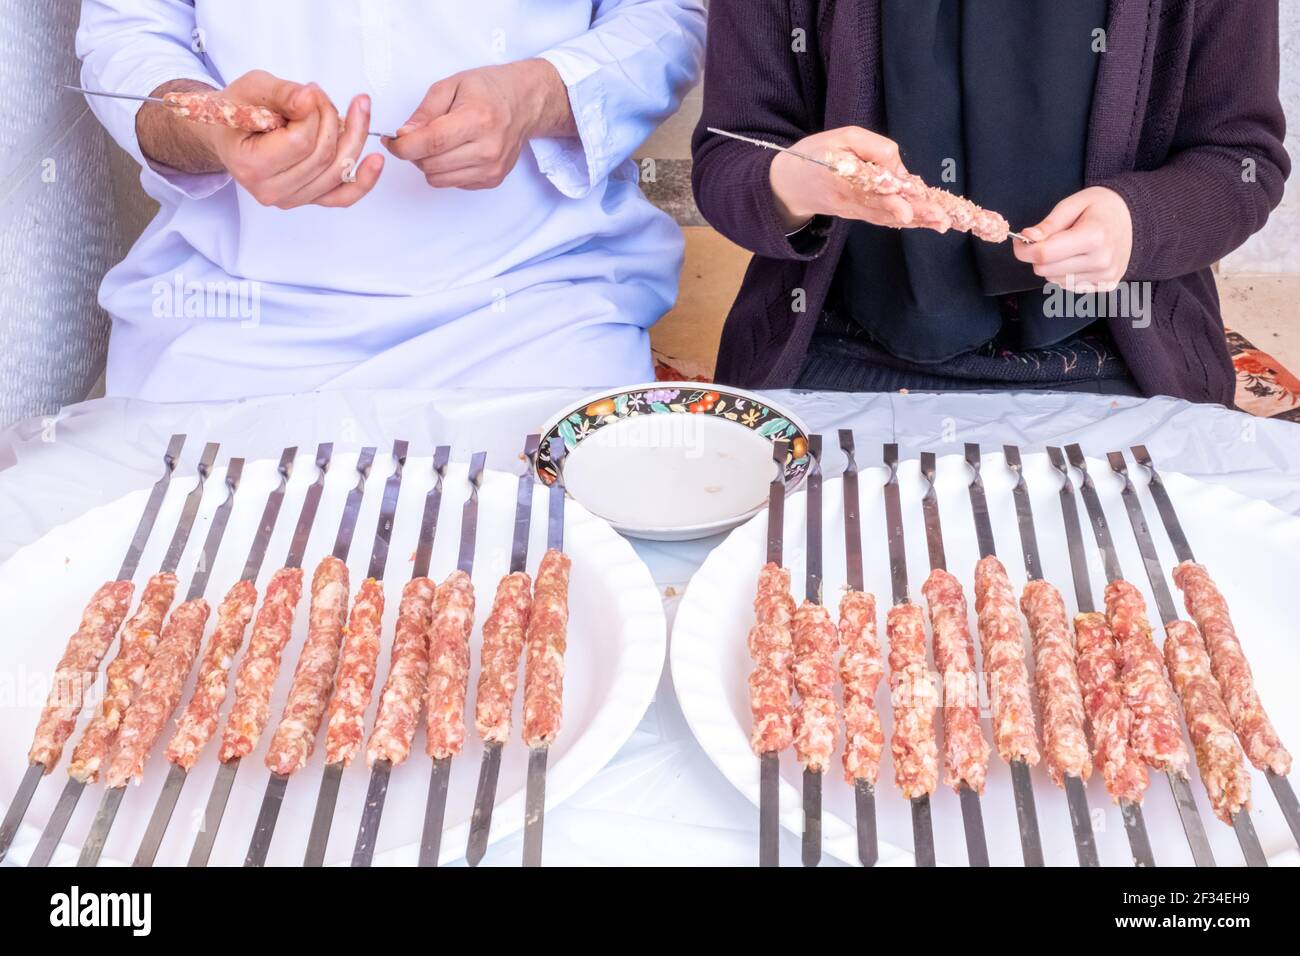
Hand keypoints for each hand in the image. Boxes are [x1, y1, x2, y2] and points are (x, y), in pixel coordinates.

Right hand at [198, 70, 383, 208]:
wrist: (232, 132)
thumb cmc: (239, 111)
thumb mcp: (252, 88)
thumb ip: (281, 92)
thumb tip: (310, 99)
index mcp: (250, 165)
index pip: (300, 141)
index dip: (313, 112)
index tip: (307, 92)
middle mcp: (271, 191)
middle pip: (323, 156)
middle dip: (332, 118)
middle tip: (321, 97)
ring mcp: (293, 199)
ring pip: (339, 171)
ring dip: (353, 136)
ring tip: (353, 109)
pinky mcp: (310, 199)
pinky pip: (344, 196)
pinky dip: (364, 179)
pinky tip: (377, 160)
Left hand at [383, 59, 573, 189]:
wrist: (524, 103)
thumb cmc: (489, 89)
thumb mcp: (451, 85)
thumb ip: (425, 112)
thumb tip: (404, 135)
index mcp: (477, 119)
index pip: (430, 142)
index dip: (403, 145)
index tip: (392, 141)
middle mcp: (488, 148)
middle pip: (430, 164)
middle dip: (414, 152)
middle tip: (416, 136)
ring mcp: (492, 168)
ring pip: (438, 179)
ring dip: (429, 163)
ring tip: (438, 143)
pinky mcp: (492, 180)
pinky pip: (452, 183)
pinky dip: (446, 170)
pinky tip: (456, 150)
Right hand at [768, 126, 949, 232]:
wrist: (792, 184)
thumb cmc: (818, 154)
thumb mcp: (843, 137)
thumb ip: (873, 147)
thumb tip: (899, 168)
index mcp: (841, 176)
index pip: (867, 189)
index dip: (888, 199)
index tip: (906, 208)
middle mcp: (849, 199)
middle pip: (885, 208)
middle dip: (915, 213)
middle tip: (942, 219)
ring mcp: (855, 211)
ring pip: (889, 218)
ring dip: (918, 221)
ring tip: (943, 222)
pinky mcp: (860, 215)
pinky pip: (886, 220)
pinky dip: (909, 222)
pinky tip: (929, 223)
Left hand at [1014, 186, 1133, 291]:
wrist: (1136, 219)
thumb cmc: (1102, 208)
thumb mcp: (1074, 204)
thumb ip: (1049, 223)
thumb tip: (1027, 238)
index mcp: (1094, 236)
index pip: (1044, 254)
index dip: (1024, 249)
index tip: (1021, 241)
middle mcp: (1101, 261)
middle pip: (1045, 270)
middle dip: (1038, 256)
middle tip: (1047, 240)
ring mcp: (1105, 276)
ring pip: (1054, 280)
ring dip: (1053, 265)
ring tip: (1069, 247)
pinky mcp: (1105, 286)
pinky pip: (1068, 286)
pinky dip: (1065, 274)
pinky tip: (1078, 258)